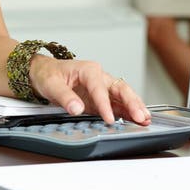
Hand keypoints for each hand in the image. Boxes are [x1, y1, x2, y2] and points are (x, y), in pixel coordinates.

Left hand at [29, 55, 150, 124]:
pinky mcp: (102, 99)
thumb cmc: (48, 75)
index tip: (109, 119)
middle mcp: (99, 77)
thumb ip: (65, 96)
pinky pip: (119, 104)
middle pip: (120, 88)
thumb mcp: (51, 84)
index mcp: (88, 70)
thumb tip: (77, 108)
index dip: (105, 104)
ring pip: (123, 96)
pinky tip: (138, 119)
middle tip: (140, 116)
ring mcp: (103, 88)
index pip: (100, 88)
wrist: (44, 73)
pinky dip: (129, 112)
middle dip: (131, 102)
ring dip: (135, 107)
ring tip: (145, 119)